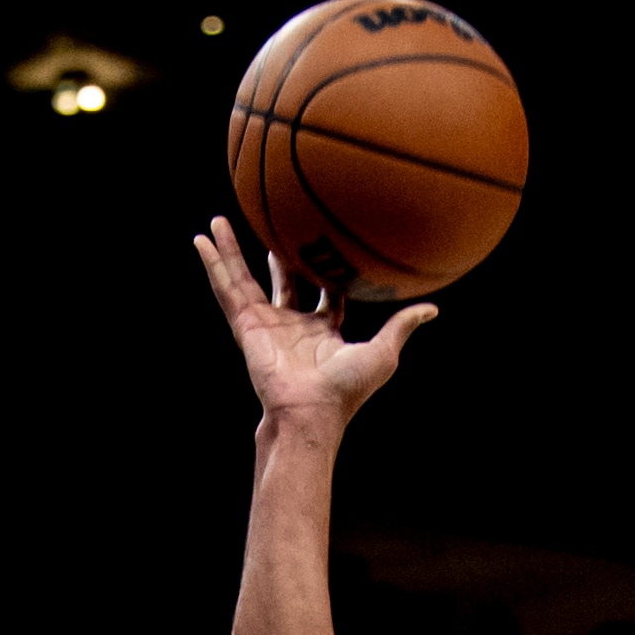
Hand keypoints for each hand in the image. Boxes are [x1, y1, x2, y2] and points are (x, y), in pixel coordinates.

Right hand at [194, 212, 435, 428]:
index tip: (327, 243)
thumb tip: (432, 308)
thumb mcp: (383, 352)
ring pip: (245, 279)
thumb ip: (402, 326)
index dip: (328, 270)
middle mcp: (292, 326)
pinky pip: (227, 288)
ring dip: (231, 250)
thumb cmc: (346, 391)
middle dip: (277, 255)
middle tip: (274, 225)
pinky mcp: (246, 326)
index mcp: (322, 332)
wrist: (311, 412)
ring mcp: (266, 325)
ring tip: (217, 222)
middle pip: (283, 281)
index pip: (325, 293)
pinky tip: (201, 241)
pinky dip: (214, 264)